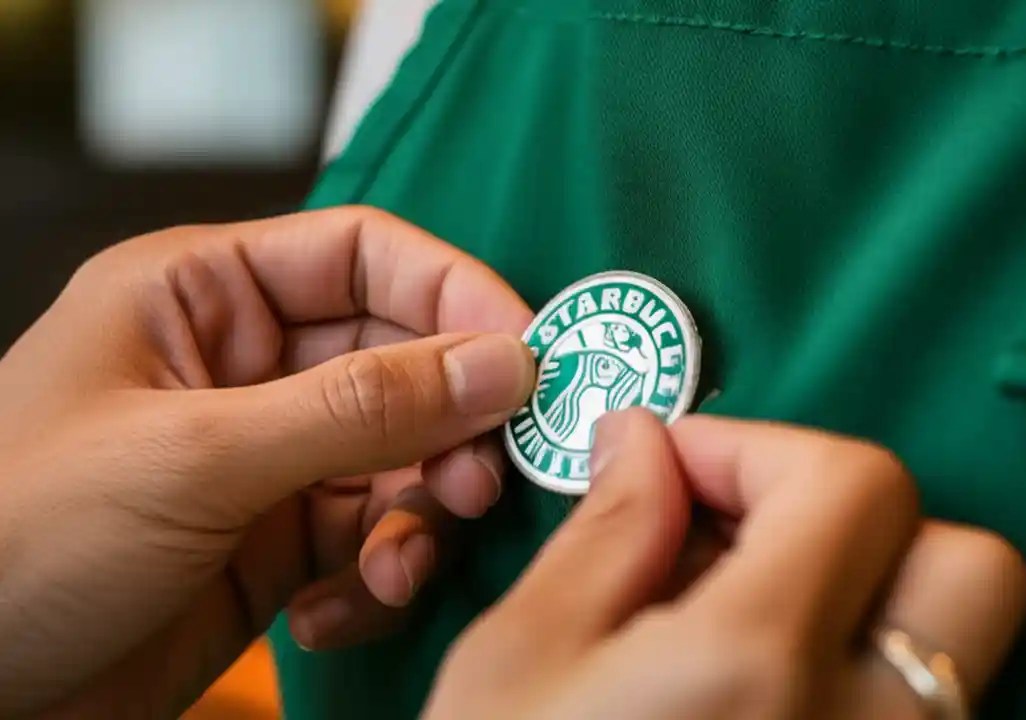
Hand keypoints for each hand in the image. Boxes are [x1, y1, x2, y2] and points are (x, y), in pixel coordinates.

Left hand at [0, 207, 534, 717]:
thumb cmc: (18, 538)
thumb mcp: (199, 457)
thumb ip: (362, 406)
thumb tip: (504, 362)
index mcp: (203, 295)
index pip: (366, 255)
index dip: (456, 294)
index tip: (531, 356)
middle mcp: (245, 366)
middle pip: (400, 362)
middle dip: (449, 424)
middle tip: (481, 481)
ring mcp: (266, 457)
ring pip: (399, 458)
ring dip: (416, 514)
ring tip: (395, 564)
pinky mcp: (275, 543)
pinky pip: (369, 536)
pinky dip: (376, 575)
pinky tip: (334, 613)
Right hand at [424, 409, 1025, 719]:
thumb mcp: (519, 664)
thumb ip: (606, 532)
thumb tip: (646, 440)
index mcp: (760, 669)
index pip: (856, 485)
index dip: (760, 447)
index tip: (678, 469)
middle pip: (966, 562)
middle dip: (855, 519)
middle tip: (739, 534)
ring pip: (952, 650)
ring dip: (862, 597)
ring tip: (732, 620)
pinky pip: (918, 719)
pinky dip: (856, 674)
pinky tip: (756, 695)